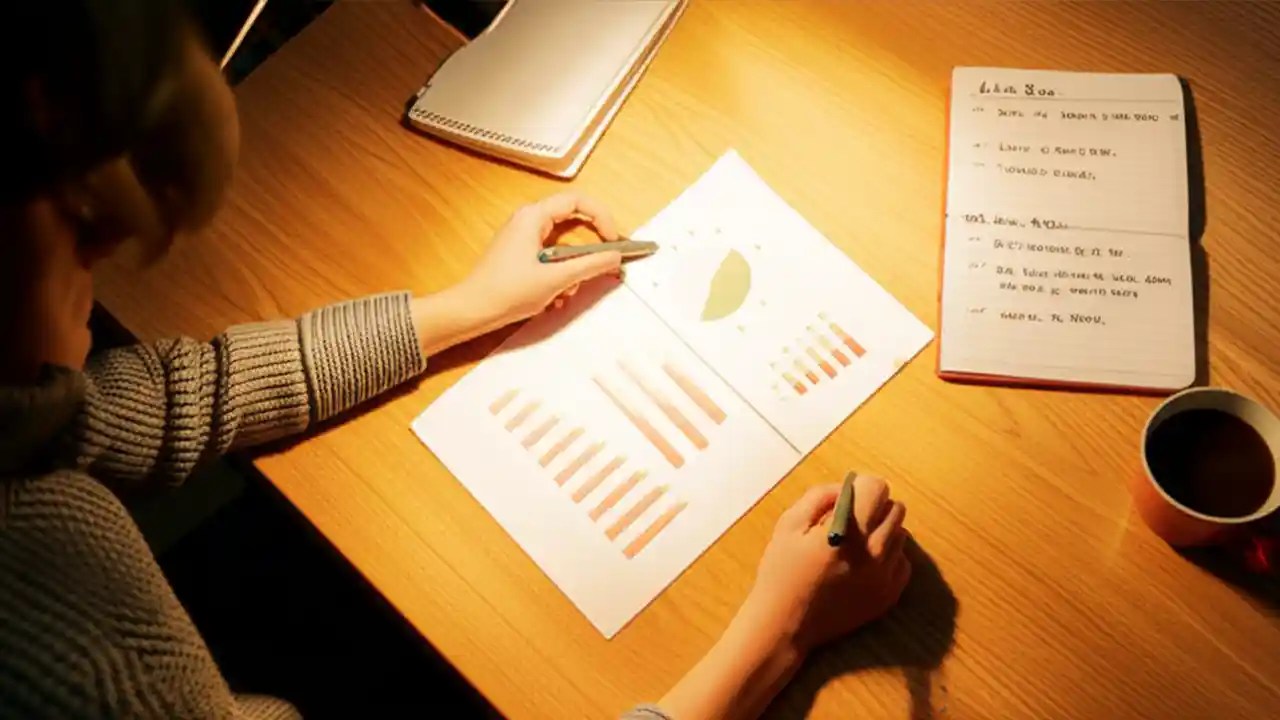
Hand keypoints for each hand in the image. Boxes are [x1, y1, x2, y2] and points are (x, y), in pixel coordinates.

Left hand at [459, 191, 623, 325]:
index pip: (577, 202)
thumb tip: (615, 257)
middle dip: (589, 251)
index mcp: (533, 217)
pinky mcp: (521, 255)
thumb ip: (589, 266)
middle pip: (573, 224)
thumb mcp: (555, 279)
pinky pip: (552, 258)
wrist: (471, 310)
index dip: (602, 217)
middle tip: (604, 267)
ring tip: (568, 292)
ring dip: (573, 270)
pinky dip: (560, 276)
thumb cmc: (507, 291)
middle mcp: (528, 221)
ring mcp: (524, 238)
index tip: (613, 241)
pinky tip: (555, 298)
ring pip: (564, 246)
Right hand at [744, 476, 910, 653]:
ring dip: (883, 530)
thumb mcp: (788, 524)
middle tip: (852, 519)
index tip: (849, 496)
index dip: (861, 486)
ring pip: (901, 534)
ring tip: (857, 543)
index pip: (878, 488)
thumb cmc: (781, 572)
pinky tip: (865, 564)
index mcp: (847, 531)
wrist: (785, 625)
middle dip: (875, 506)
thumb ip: (819, 497)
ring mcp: (884, 576)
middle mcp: (873, 551)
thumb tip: (846, 487)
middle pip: (895, 508)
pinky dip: (888, 557)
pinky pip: (903, 562)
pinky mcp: (889, 596)